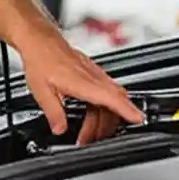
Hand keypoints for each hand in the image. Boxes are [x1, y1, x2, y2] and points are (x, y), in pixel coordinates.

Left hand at [15, 27, 142, 143]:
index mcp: (82, 82)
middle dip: (111, 124)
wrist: (40, 40)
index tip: (138, 119)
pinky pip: (106, 89)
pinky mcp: (91, 71)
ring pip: (111, 96)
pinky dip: (104, 104)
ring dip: (105, 116)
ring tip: (90, 131)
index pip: (111, 98)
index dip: (127, 110)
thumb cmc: (41, 60)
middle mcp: (92, 76)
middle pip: (115, 101)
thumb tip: (60, 129)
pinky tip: (94, 112)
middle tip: (96, 139)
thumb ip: (54, 113)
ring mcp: (94, 73)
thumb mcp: (42, 92)